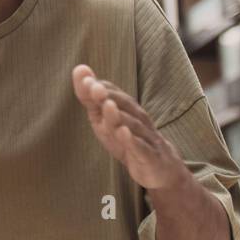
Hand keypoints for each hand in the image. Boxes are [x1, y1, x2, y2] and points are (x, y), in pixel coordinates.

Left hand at [71, 63, 189, 190]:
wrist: (160, 170)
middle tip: (94, 88)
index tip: (83, 77)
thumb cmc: (128, 141)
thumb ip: (91, 98)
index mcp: (127, 110)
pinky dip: (132, 140)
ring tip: (107, 106)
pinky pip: (141, 147)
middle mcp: (138, 119)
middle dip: (109, 96)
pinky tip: (122, 133)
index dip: (98, 86)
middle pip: (124, 105)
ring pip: (132, 125)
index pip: (113, 93)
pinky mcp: (150, 156)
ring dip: (119, 115)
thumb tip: (79, 69)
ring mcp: (146, 137)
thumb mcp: (104, 120)